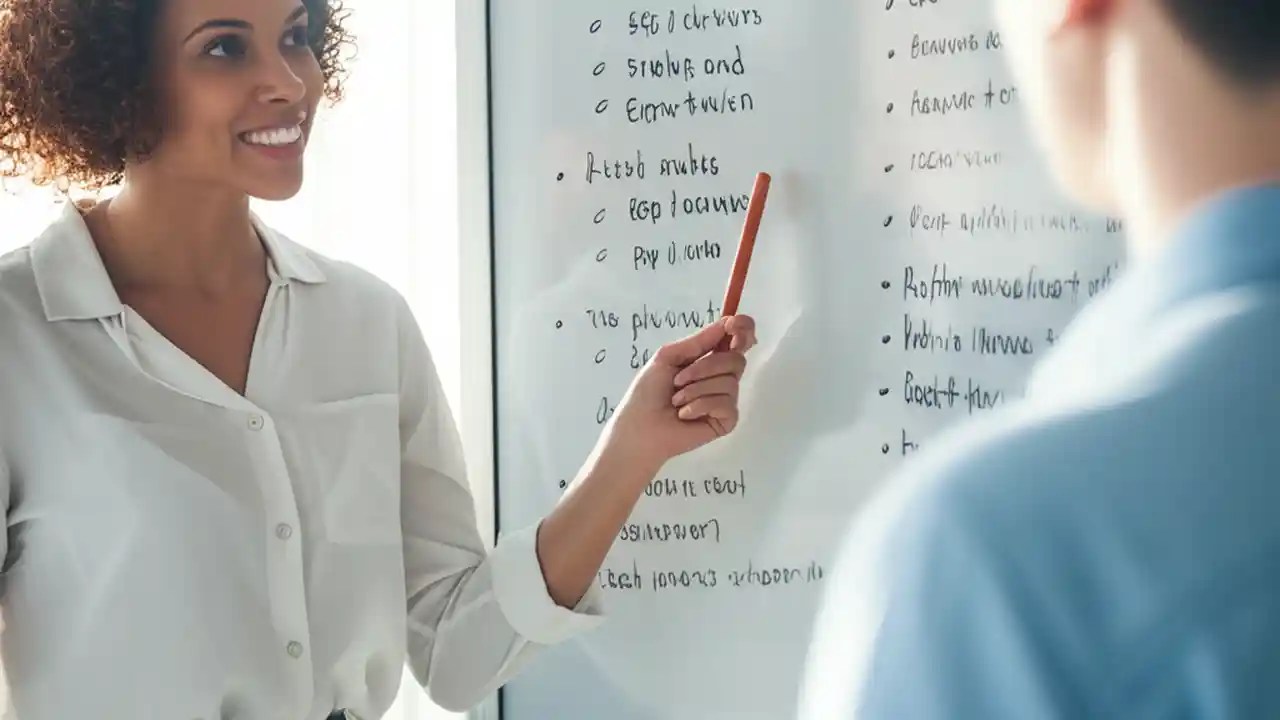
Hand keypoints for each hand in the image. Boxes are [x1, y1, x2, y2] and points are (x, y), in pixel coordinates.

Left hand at [603, 315, 757, 468]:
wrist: (640, 427)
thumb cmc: (648, 392)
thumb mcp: (669, 357)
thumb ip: (699, 340)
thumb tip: (728, 322)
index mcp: (709, 358)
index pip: (738, 339)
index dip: (743, 329)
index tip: (735, 327)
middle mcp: (721, 377)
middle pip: (737, 359)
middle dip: (706, 367)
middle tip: (679, 379)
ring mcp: (725, 399)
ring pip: (730, 382)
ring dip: (696, 389)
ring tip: (676, 401)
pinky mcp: (726, 420)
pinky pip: (726, 404)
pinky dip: (700, 406)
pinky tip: (684, 414)